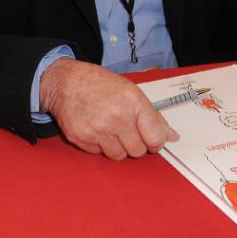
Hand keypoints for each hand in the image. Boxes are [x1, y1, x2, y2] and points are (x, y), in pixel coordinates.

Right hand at [39, 58, 178, 159]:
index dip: (155, 141)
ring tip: (109, 128)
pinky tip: (94, 128)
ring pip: (119, 156)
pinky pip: (99, 153)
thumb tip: (172, 136)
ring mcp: (98, 130)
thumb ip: (152, 115)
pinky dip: (99, 145)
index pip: (156, 137)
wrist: (64, 81)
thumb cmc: (98, 84)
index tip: (151, 138)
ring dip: (117, 146)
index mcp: (132, 102)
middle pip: (138, 150)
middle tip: (126, 129)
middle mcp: (116, 117)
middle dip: (135, 143)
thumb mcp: (129, 91)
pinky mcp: (81, 139)